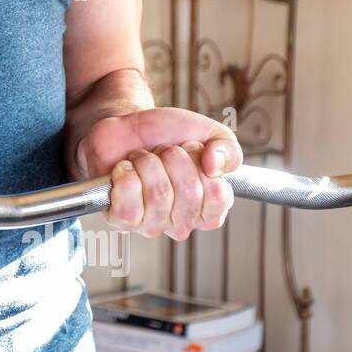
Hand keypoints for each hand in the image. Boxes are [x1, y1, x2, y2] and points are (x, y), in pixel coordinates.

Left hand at [74, 108, 242, 240]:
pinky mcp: (122, 220)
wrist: (126, 127)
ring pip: (159, 195)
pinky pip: (129, 208)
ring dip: (147, 162)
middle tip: (162, 152)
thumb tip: (215, 167)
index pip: (219, 196)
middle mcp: (182, 222)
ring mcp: (151, 224)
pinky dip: (126, 175)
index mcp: (208, 208)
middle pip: (189, 192)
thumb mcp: (209, 133)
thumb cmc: (166, 135)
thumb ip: (229, 151)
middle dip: (173, 157)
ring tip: (142, 158)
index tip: (189, 149)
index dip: (201, 162)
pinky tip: (125, 169)